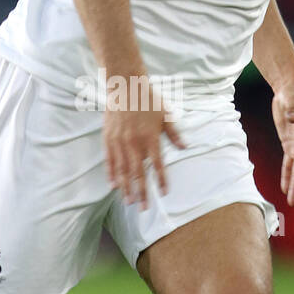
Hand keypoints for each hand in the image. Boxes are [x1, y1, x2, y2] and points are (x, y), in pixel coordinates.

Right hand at [103, 80, 184, 208]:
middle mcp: (134, 143)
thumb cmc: (148, 99)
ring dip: (126, 187)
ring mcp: (119, 142)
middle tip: (143, 208)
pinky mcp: (108, 139)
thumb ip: (174, 133)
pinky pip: (109, 160)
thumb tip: (185, 147)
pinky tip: (113, 185)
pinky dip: (111, 174)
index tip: (164, 193)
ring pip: (122, 170)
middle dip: (141, 192)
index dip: (161, 180)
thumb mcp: (165, 114)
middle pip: (138, 173)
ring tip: (128, 202)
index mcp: (150, 138)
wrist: (125, 85)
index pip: (158, 164)